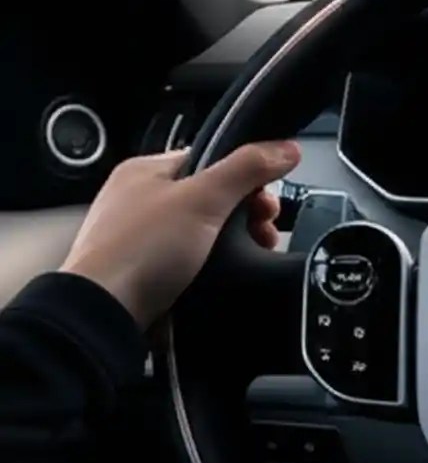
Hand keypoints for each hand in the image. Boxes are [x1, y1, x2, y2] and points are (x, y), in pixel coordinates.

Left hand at [60, 141, 301, 327]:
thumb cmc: (142, 249)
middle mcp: (139, 202)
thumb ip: (247, 168)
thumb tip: (286, 148)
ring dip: (235, 243)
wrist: (105, 314)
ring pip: (204, 232)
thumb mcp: (204, 198)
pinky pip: (191, 262)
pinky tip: (226, 276)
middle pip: (211, 197)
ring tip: (255, 254)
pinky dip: (213, 267)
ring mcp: (141, 239)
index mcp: (145, 171)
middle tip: (264, 229)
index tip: (268, 199)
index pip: (210, 160)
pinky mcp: (147, 273)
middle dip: (246, 214)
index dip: (246, 176)